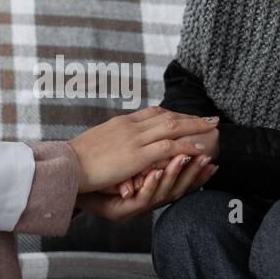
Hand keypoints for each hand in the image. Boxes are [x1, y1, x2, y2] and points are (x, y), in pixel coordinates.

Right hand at [69, 106, 218, 193]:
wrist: (67, 165)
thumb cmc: (77, 159)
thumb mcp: (98, 142)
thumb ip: (113, 140)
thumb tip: (118, 144)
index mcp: (122, 122)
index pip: (154, 112)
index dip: (174, 114)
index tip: (188, 117)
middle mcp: (131, 126)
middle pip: (168, 116)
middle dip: (191, 117)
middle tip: (210, 118)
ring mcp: (135, 138)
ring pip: (173, 128)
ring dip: (195, 128)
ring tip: (213, 130)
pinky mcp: (137, 155)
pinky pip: (169, 147)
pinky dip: (187, 146)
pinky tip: (199, 149)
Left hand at [77, 153, 217, 221]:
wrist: (77, 187)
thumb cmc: (103, 175)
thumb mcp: (131, 164)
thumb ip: (151, 155)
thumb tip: (169, 140)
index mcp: (154, 191)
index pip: (182, 182)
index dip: (199, 174)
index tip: (215, 163)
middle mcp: (150, 201)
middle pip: (178, 188)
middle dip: (195, 173)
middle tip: (210, 161)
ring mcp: (137, 207)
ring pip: (162, 193)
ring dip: (176, 175)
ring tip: (186, 159)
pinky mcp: (123, 211)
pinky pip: (140, 198)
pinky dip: (150, 185)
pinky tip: (156, 173)